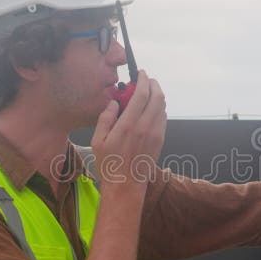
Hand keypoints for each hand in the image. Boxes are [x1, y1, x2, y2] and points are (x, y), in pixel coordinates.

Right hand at [91, 70, 166, 188]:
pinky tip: (150, 109)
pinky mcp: (160, 140)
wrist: (126, 185)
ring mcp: (155, 134)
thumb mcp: (97, 141)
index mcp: (128, 125)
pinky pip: (163, 118)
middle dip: (154, 84)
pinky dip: (159, 108)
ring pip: (163, 106)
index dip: (143, 80)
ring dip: (157, 95)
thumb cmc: (109, 164)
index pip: (141, 95)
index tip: (141, 74)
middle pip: (157, 97)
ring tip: (148, 93)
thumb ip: (105, 118)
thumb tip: (114, 103)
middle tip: (147, 80)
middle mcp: (145, 127)